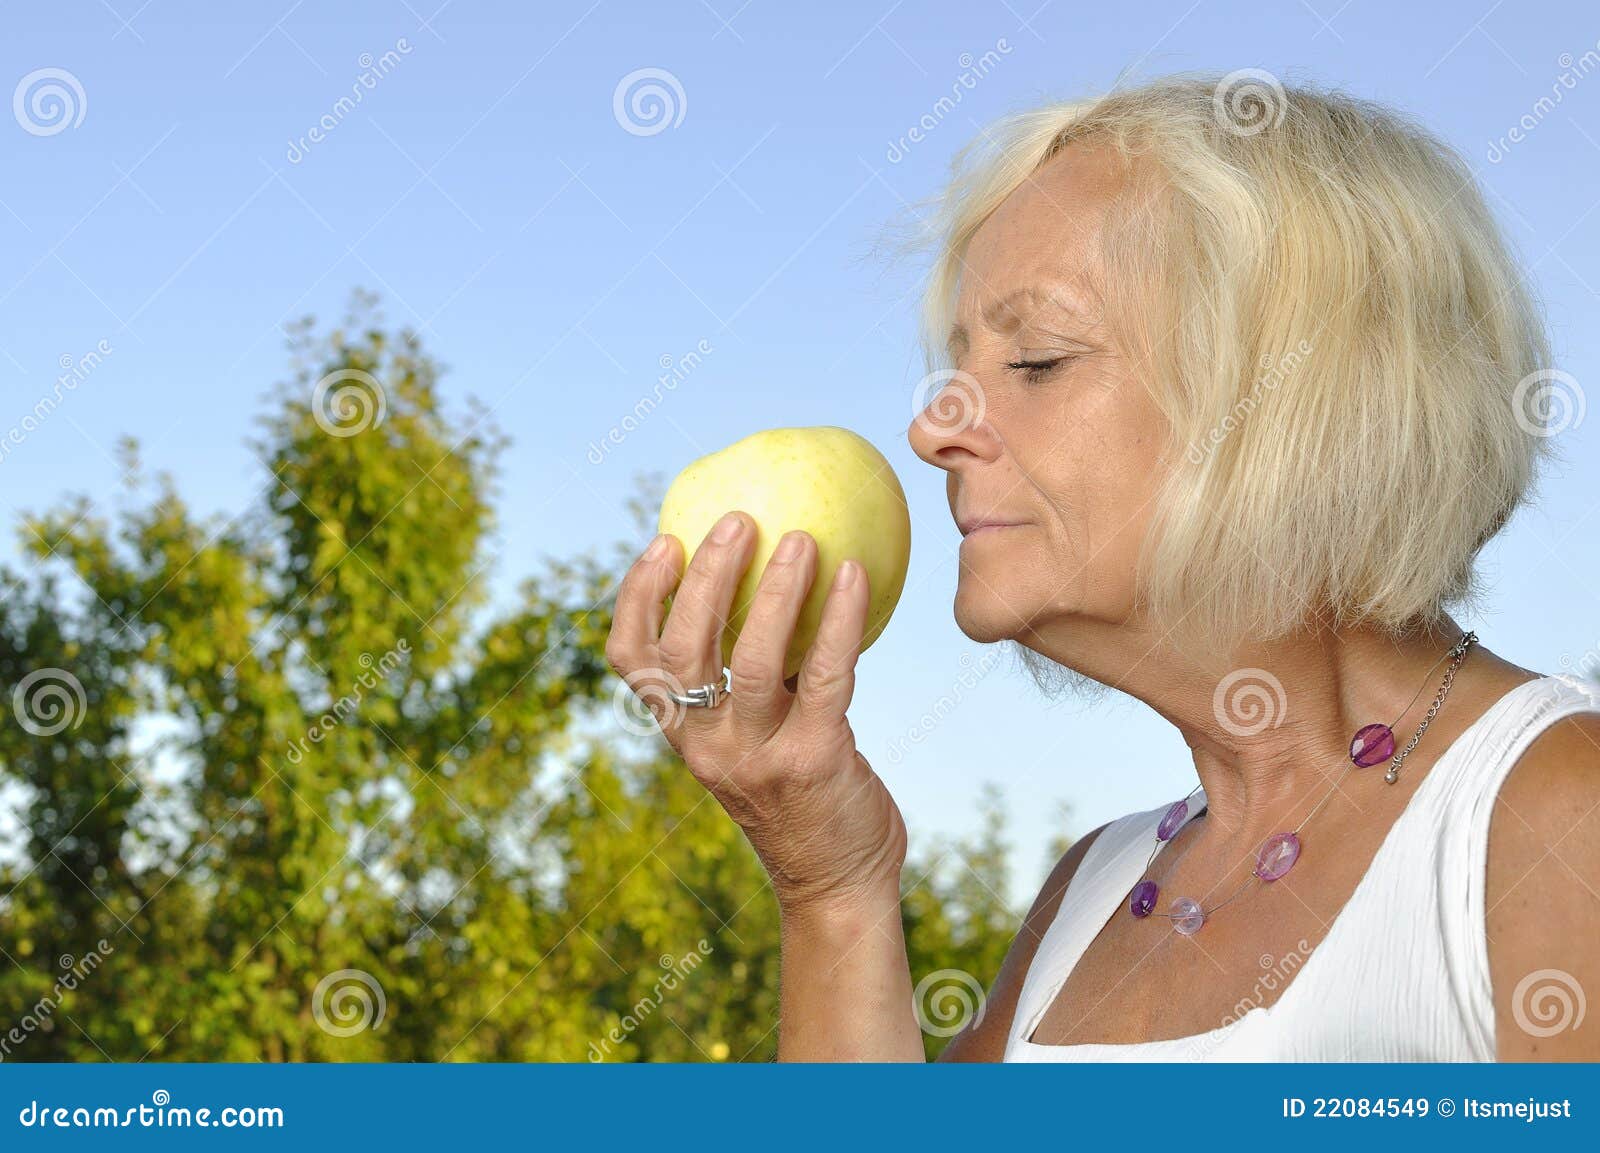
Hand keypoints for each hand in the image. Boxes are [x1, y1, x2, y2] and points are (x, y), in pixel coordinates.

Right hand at [606, 511, 906, 911]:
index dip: (637, 597)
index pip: (632, 662)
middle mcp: (707, 747)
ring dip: (774, 590)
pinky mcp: (814, 761)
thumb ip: (754, 679)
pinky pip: (828, 676)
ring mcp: (758, 757)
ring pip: (752, 660)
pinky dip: (840, 619)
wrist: (838, 885)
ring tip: (799, 537)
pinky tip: (856, 574)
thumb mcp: (756, 739)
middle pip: (684, 650)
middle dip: (704, 577)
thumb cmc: (803, 795)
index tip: (664, 540)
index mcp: (683, 735)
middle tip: (738, 519)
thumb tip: (779, 578)